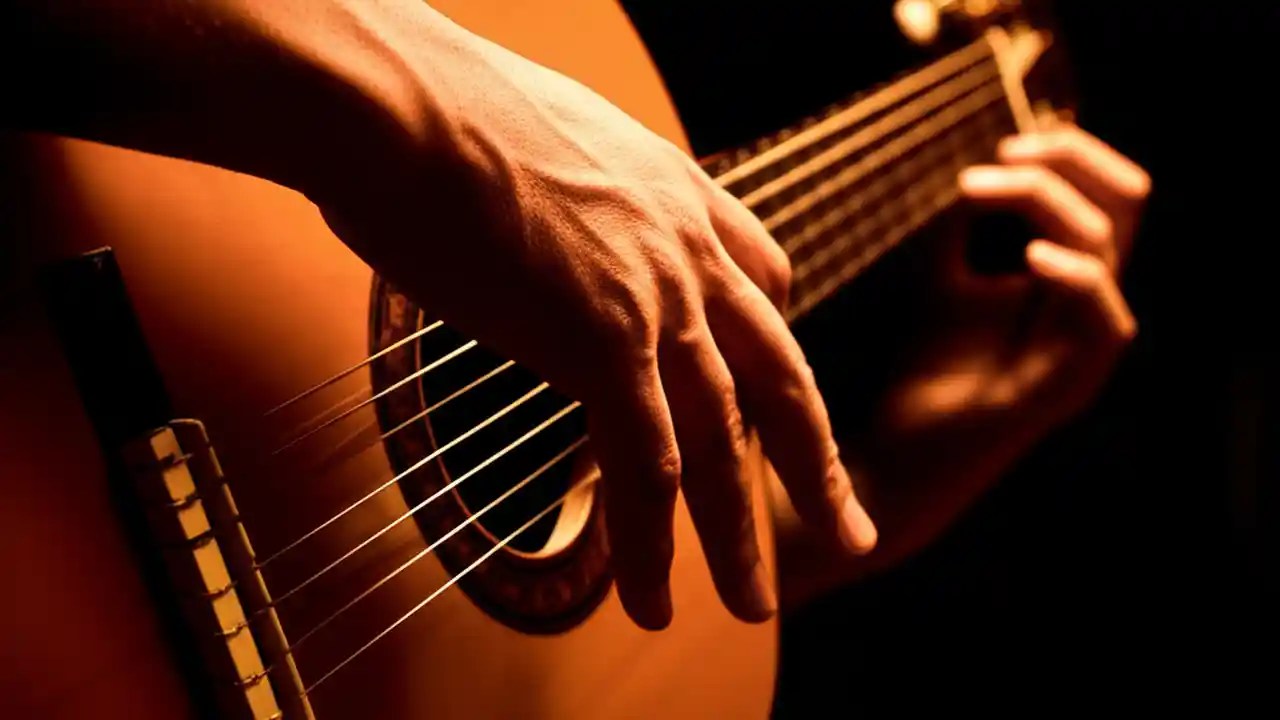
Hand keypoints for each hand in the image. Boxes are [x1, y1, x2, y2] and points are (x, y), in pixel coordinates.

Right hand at [313, 12, 875, 629]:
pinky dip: (649, 544)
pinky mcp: (603, 341)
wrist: (402, 102)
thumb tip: (533, 218)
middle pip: (778, 376)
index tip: (770, 391)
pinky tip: (649, 597)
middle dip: (813, 464)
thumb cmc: (436, 111)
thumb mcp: (544, 140)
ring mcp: (655, 297)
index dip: (770, 346)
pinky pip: (645, 465)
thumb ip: (574, 194)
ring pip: (724, 439)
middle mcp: (689, 246)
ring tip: (753, 603)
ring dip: (739, 534)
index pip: (765, 278)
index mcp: (679, 192)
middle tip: (847, 528)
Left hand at [886, 123, 1146, 439]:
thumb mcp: (938, 280)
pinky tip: (1028, 258)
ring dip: (1042, 200)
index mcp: (1067, 279)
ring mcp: (1082, 348)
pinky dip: (1074, 275)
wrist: (893, 459)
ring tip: (970, 190)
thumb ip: (964, 230)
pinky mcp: (1067, 388)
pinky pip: (1105, 318)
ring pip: (1105, 244)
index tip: (1003, 141)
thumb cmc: (919, 374)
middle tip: (1005, 150)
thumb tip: (974, 172)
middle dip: (1070, 158)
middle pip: (1126, 202)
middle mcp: (1086, 307)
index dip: (1069, 150)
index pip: (1105, 192)